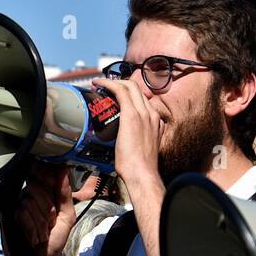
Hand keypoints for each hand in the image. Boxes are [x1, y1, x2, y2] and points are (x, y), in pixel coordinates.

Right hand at [13, 161, 76, 255]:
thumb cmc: (54, 240)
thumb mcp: (67, 216)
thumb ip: (65, 193)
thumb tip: (63, 170)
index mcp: (42, 194)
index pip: (39, 174)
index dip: (45, 175)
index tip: (52, 182)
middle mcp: (27, 198)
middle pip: (35, 187)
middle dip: (47, 208)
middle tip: (50, 223)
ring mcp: (16, 207)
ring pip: (29, 202)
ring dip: (41, 223)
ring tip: (42, 233)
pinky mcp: (7, 218)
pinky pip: (21, 214)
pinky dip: (32, 229)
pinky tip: (33, 238)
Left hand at [90, 76, 164, 192]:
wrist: (142, 173)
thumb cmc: (139, 167)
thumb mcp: (142, 148)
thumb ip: (136, 139)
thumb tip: (123, 140)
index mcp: (155, 121)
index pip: (142, 99)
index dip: (128, 93)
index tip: (117, 95)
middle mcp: (152, 114)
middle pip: (137, 88)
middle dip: (120, 83)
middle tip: (106, 87)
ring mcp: (143, 113)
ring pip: (130, 86)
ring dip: (113, 82)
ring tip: (100, 85)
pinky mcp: (132, 116)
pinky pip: (120, 91)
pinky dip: (108, 84)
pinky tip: (99, 84)